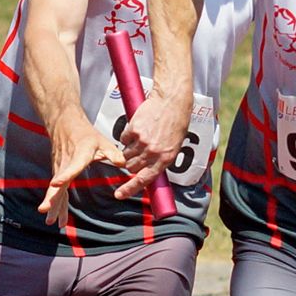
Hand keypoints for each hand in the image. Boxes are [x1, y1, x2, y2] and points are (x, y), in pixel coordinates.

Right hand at [39, 120, 123, 227]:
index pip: (71, 167)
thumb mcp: (102, 141)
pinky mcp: (58, 174)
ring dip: (53, 206)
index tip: (57, 183)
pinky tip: (59, 218)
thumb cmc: (85, 135)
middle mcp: (65, 164)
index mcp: (78, 156)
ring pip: (55, 191)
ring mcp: (60, 170)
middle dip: (51, 198)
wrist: (65, 125)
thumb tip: (123, 164)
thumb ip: (113, 153)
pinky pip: (57, 191)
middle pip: (56, 184)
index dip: (64, 175)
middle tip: (45, 211)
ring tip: (50, 222)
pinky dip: (57, 204)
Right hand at [113, 84, 188, 200]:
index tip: (119, 194)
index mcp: (166, 158)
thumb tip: (148, 169)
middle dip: (130, 164)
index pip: (145, 179)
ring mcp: (143, 141)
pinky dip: (127, 136)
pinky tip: (137, 128)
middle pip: (132, 167)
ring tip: (138, 139)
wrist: (171, 100)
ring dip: (128, 150)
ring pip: (126, 154)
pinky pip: (123, 139)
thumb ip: (161, 158)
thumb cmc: (176, 121)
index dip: (130, 189)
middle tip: (135, 155)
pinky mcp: (134, 130)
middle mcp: (153, 152)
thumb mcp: (174, 145)